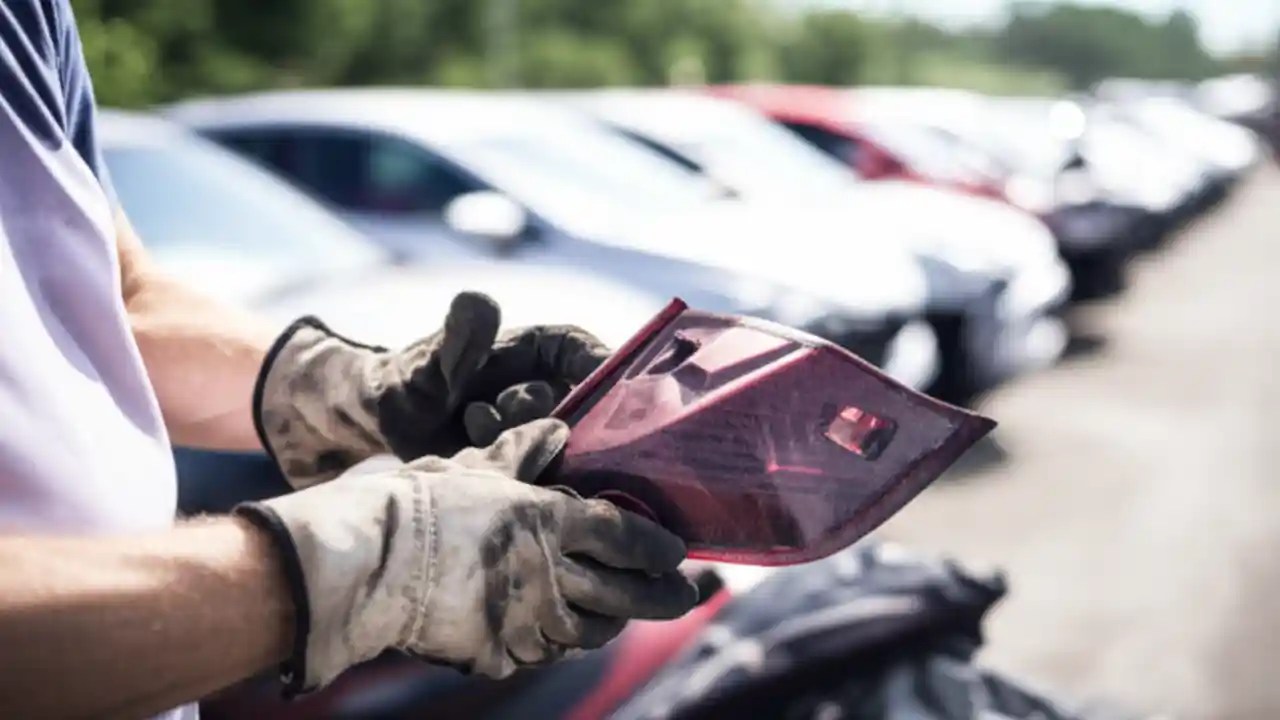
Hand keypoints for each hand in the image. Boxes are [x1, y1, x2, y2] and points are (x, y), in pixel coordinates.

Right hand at [234, 418, 697, 692]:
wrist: (361, 563)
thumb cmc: (413, 503)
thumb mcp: (471, 467)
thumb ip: (521, 453)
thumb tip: (559, 429)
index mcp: (546, 519)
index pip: (621, 533)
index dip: (654, 544)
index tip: (677, 550)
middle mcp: (546, 573)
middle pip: (623, 592)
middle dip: (660, 596)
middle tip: (684, 596)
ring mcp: (522, 619)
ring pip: (586, 631)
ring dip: (610, 623)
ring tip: (622, 618)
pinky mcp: (495, 653)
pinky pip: (538, 653)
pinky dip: (555, 645)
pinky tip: (561, 638)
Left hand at [254, 292, 610, 487]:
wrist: (377, 431)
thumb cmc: (403, 382)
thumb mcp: (427, 361)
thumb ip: (458, 339)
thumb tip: (478, 301)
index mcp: (532, 351)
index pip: (581, 349)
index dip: (601, 364)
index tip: (604, 379)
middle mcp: (542, 389)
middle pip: (574, 401)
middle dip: (537, 408)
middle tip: (485, 409)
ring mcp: (534, 430)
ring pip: (555, 439)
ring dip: (512, 436)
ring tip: (465, 426)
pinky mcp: (521, 466)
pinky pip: (538, 471)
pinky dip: (509, 468)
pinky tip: (469, 453)